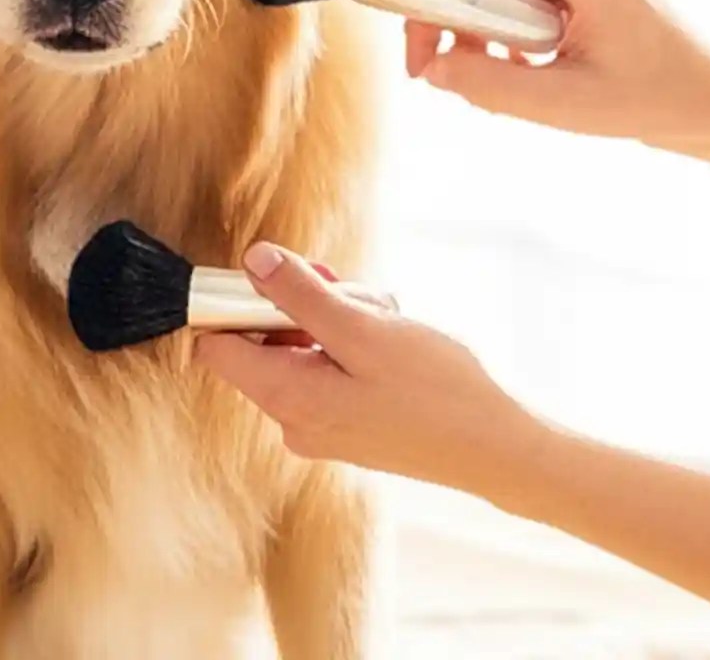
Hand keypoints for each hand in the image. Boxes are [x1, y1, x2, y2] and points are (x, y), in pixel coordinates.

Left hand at [196, 242, 545, 498]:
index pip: (216, 346)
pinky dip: (355, 347)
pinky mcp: (345, 427)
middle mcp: (291, 421)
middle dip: (306, 307)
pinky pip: (328, 371)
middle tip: (359, 300)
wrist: (493, 449)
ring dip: (339, 322)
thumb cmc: (434, 389)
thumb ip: (300, 296)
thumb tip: (252, 260)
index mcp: (285, 398)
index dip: (236, 304)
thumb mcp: (363, 329)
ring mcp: (318, 428)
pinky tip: (395, 343)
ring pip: (302, 351)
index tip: (283, 281)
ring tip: (387, 321)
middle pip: (262, 342)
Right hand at [406, 0, 709, 140]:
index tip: (448, 3)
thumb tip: (436, 69)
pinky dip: (502, 26)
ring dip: (479, 19)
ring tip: (477, 65)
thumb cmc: (653, 95)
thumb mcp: (562, 101)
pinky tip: (508, 65)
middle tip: (436, 51)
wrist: (702, 103)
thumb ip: (490, 85)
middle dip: (459, 0)